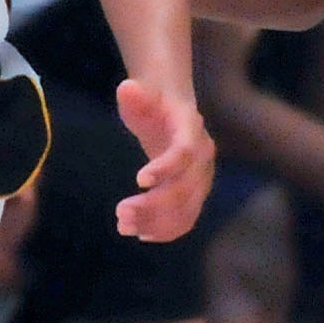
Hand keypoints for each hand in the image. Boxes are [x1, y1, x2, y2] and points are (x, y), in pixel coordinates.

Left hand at [112, 76, 213, 241]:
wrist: (174, 115)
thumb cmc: (154, 107)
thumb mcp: (142, 98)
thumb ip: (135, 96)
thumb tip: (126, 88)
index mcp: (192, 131)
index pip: (183, 153)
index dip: (165, 168)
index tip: (138, 180)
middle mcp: (203, 159)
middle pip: (184, 189)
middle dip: (153, 205)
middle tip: (120, 213)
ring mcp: (203, 180)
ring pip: (186, 210)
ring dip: (155, 222)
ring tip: (122, 225)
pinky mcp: (196, 196)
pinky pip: (186, 220)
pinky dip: (166, 231)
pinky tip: (141, 234)